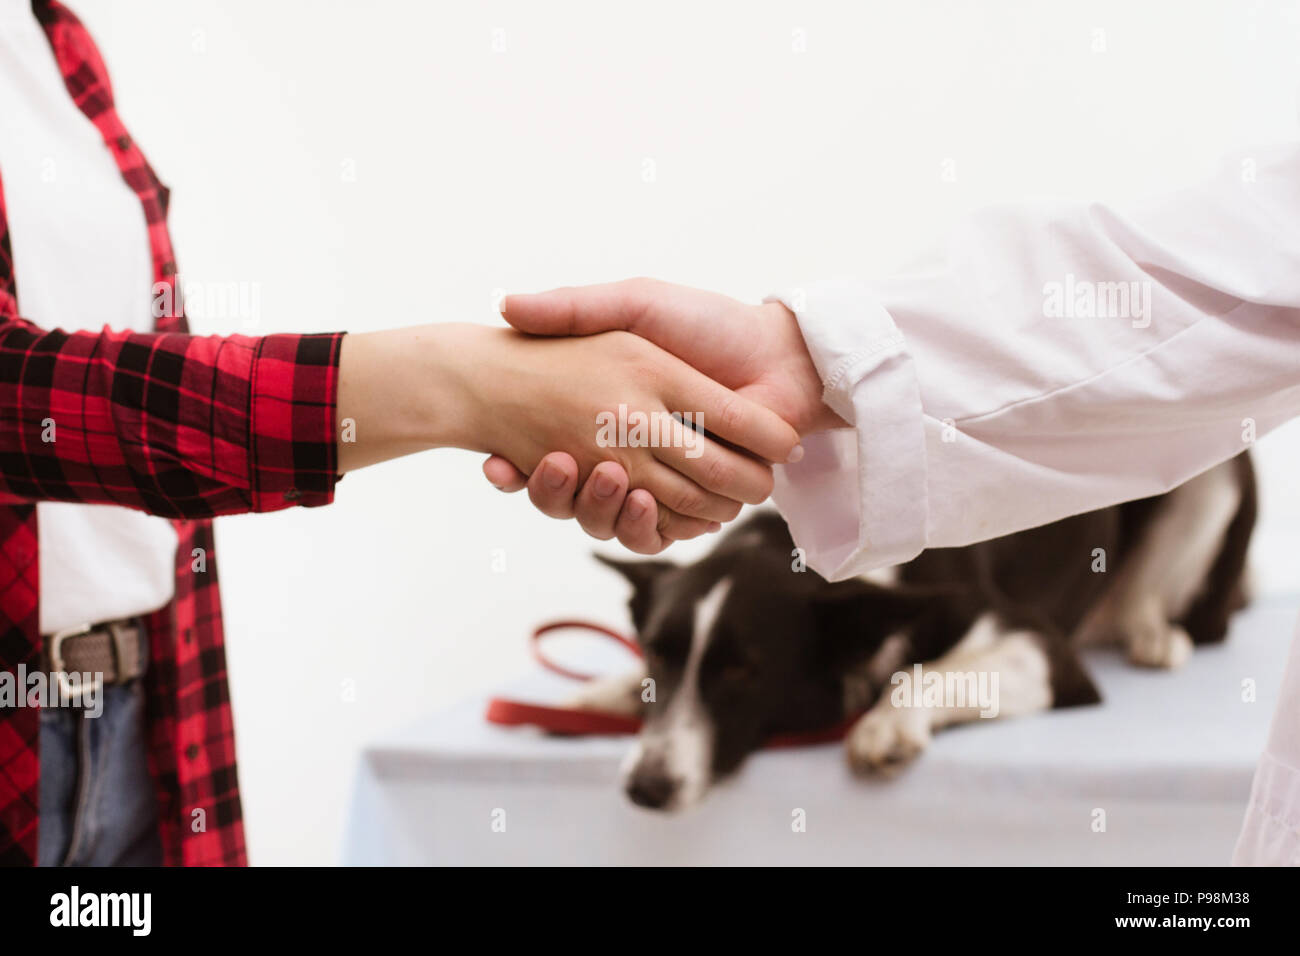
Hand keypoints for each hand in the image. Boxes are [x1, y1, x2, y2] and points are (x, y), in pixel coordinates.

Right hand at [483, 279, 845, 550]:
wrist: (781, 356)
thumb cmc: (708, 323)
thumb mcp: (635, 304)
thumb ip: (575, 307)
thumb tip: (505, 303)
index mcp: (602, 417)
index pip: (542, 456)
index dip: (515, 470)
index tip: (495, 466)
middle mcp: (624, 456)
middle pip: (568, 498)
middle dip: (551, 493)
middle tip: (552, 466)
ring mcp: (660, 483)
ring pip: (607, 522)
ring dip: (595, 510)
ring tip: (602, 478)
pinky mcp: (695, 506)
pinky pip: (658, 534)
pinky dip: (645, 528)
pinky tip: (638, 503)